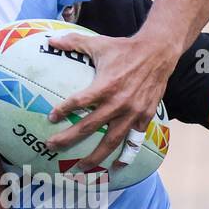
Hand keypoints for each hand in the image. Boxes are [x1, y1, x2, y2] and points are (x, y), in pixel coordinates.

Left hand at [45, 32, 175, 170]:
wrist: (158, 52)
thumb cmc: (125, 48)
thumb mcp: (99, 43)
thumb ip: (74, 42)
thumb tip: (49, 40)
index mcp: (105, 85)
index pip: (79, 102)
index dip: (63, 110)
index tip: (51, 118)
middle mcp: (118, 103)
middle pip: (89, 127)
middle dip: (68, 139)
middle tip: (52, 147)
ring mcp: (132, 113)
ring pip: (111, 142)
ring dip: (95, 157)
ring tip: (81, 168)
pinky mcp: (145, 117)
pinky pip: (133, 140)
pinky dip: (126, 154)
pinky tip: (117, 166)